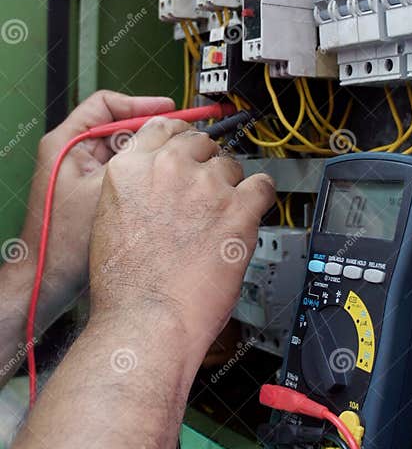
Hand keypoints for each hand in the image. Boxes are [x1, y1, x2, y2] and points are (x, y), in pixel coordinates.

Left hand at [19, 91, 175, 321]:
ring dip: (148, 154)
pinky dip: (141, 174)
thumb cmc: (63, 241)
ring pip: (123, 152)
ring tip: (176, 160)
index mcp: (66, 143)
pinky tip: (162, 184)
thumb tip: (160, 136)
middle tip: (181, 136)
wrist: (48, 279)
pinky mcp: (90, 192)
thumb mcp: (104, 190)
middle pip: (118, 127)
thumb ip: (131, 159)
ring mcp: (80, 174)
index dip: (140, 104)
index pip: (106, 105)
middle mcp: (71, 154)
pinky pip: (121, 173)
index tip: (168, 110)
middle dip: (150, 131)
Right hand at [89, 118, 274, 367]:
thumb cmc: (127, 286)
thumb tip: (158, 186)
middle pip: (202, 143)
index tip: (190, 152)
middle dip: (206, 165)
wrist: (148, 320)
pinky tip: (253, 212)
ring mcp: (206, 186)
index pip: (164, 128)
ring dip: (231, 187)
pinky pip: (264, 186)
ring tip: (223, 218)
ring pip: (232, 166)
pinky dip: (262, 198)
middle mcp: (169, 168)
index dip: (181, 141)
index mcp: (131, 169)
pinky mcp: (238, 209)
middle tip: (206, 194)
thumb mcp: (110, 221)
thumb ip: (136, 191)